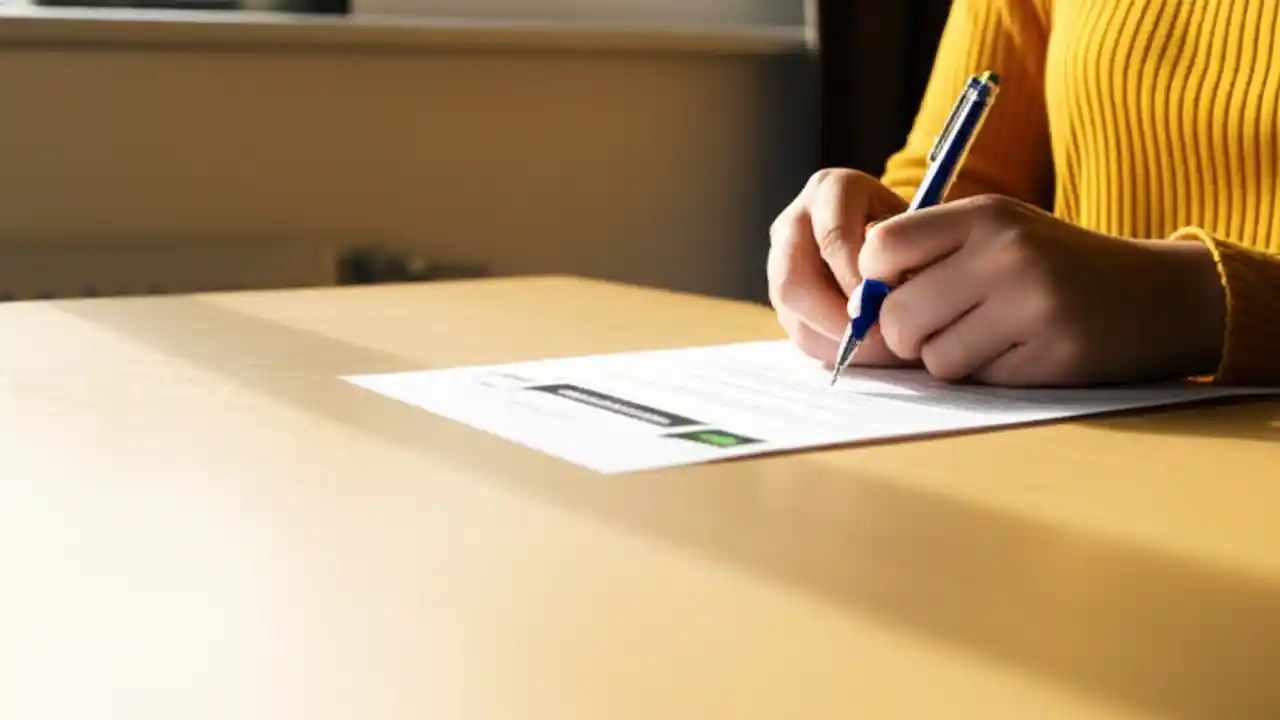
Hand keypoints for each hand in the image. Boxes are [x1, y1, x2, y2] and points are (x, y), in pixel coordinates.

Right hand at [767, 169, 908, 366]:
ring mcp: (780, 259)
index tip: (886, 304)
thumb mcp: (916, 229)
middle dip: (835, 315)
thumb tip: (891, 303)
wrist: (894, 232)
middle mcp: (794, 220)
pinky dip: (830, 347)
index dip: (856, 278)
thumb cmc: (911, 229)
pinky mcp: (781, 294)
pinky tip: (864, 349)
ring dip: (833, 336)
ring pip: (790, 310)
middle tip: (874, 334)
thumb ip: (906, 256)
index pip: (832, 237)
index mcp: (830, 190)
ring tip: (875, 347)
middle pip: (794, 278)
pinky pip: (796, 330)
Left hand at [858, 195, 1225, 385]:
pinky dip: (987, 374)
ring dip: (948, 358)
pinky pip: (978, 380)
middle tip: (933, 331)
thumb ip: (930, 254)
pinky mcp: (1052, 354)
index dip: (875, 281)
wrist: (1156, 295)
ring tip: (987, 337)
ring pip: (933, 357)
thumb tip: (858, 306)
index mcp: (984, 214)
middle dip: (905, 335)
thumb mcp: (997, 234)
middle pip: (897, 315)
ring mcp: (1032, 305)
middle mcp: (1006, 253)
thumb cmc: (1054, 266)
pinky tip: (1021, 352)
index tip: (896, 292)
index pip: (882, 248)